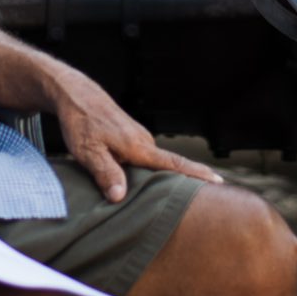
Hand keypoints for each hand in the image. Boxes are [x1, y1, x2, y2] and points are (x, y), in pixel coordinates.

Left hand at [51, 71, 223, 201]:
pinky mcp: (131, 138)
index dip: (196, 174)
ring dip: (164, 178)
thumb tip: (119, 197)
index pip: (173, 163)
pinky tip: (144, 183)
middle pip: (170, 166)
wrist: (77, 95)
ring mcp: (139, 138)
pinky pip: (146, 158)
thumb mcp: (88, 152)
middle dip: (188, 181)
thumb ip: (106, 173)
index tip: (219, 182)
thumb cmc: (81, 122)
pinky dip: (149, 171)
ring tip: (178, 199)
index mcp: (138, 146)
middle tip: (208, 200)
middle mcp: (144, 142)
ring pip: (156, 164)